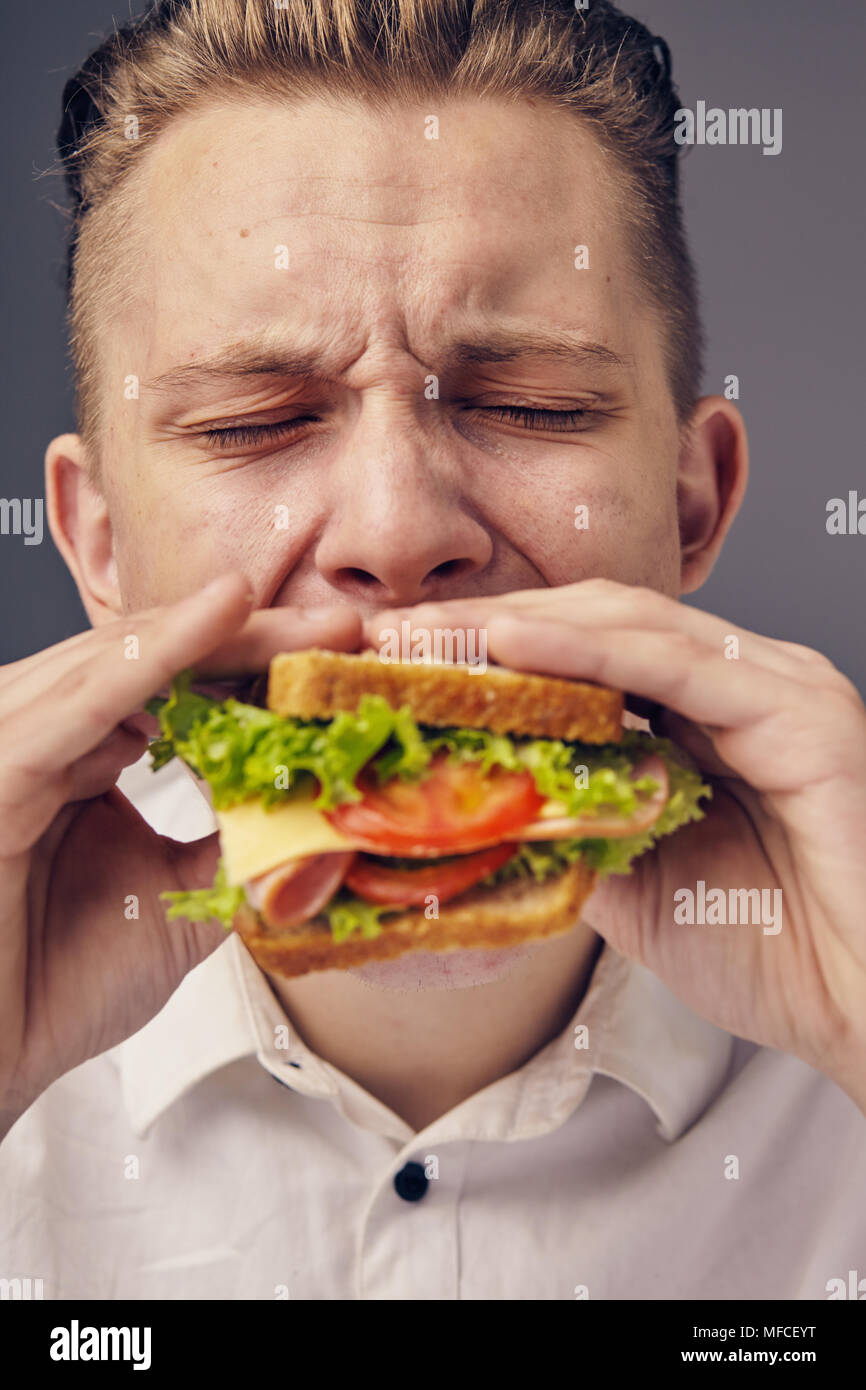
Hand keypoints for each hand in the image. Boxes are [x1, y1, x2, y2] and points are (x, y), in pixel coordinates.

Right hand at [0, 573, 359, 1134]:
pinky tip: (225, 613)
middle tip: (346, 625)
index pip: (173, 687)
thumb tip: (318, 805)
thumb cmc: (56, 985)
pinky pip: (84, 702)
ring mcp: (14, 742)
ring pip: (126, 662)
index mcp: (77, 757)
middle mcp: (42, 735)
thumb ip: (235, 846)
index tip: (342, 661)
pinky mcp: (0, 769)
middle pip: (155, 660)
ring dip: (226, 636)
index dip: (256, 668)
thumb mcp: (178, 903)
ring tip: (311, 622)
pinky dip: (157, 658)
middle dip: (257, 639)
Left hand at [363, 579, 865, 1110]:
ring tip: (434, 630)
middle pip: (600, 622)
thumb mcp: (637, 884)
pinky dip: (590, 646)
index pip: (588, 653)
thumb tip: (483, 809)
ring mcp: (777, 687)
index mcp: (708, 715)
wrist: (863, 1009)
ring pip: (631, 626)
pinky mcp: (799, 712)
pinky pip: (678, 663)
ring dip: (524, 623)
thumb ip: (574, 830)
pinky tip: (514, 638)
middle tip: (396, 633)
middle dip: (494, 624)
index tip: (404, 659)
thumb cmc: (774, 951)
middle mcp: (743, 685)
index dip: (495, 648)